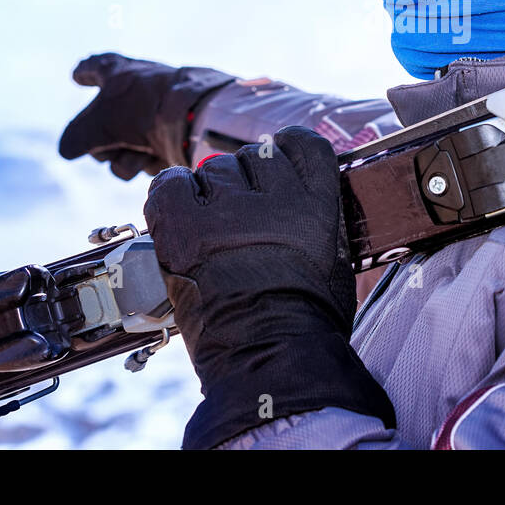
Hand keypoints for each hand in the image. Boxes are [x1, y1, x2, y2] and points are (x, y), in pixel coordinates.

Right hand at [58, 53, 229, 179]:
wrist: (197, 120)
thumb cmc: (144, 109)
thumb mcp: (99, 122)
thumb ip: (76, 136)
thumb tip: (67, 149)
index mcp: (121, 72)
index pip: (96, 67)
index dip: (85, 72)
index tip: (77, 75)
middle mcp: (139, 92)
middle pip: (101, 124)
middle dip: (101, 141)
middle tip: (111, 141)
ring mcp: (155, 118)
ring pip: (119, 148)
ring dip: (123, 157)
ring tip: (140, 151)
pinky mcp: (171, 141)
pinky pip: (142, 160)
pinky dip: (144, 163)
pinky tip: (157, 157)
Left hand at [145, 125, 394, 448]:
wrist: (266, 360)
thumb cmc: (304, 321)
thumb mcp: (334, 259)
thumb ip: (318, 216)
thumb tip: (300, 193)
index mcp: (317, 205)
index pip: (302, 144)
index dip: (286, 149)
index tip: (278, 164)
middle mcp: (274, 199)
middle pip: (253, 156)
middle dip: (247, 179)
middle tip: (241, 216)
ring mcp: (226, 211)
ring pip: (213, 169)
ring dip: (211, 192)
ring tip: (212, 228)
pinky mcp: (182, 227)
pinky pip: (170, 182)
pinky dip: (172, 192)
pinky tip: (180, 213)